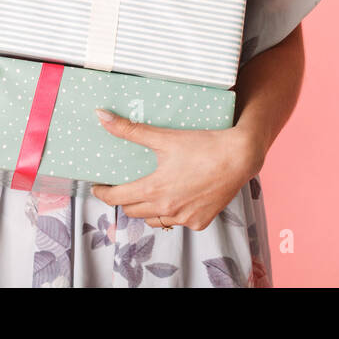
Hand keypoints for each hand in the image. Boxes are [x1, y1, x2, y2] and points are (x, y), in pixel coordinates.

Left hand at [89, 109, 261, 231]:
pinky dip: (173, 213)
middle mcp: (167, 209)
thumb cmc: (203, 145)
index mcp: (154, 190)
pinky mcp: (200, 222)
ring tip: (149, 194)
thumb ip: (130, 130)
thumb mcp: (164, 137)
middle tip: (124, 187)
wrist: (239, 157)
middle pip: (133, 211)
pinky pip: (178, 222)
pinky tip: (177, 199)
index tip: (99, 187)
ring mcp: (184, 218)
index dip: (103, 194)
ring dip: (147, 210)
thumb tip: (102, 116)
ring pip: (155, 220)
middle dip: (125, 199)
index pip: (117, 199)